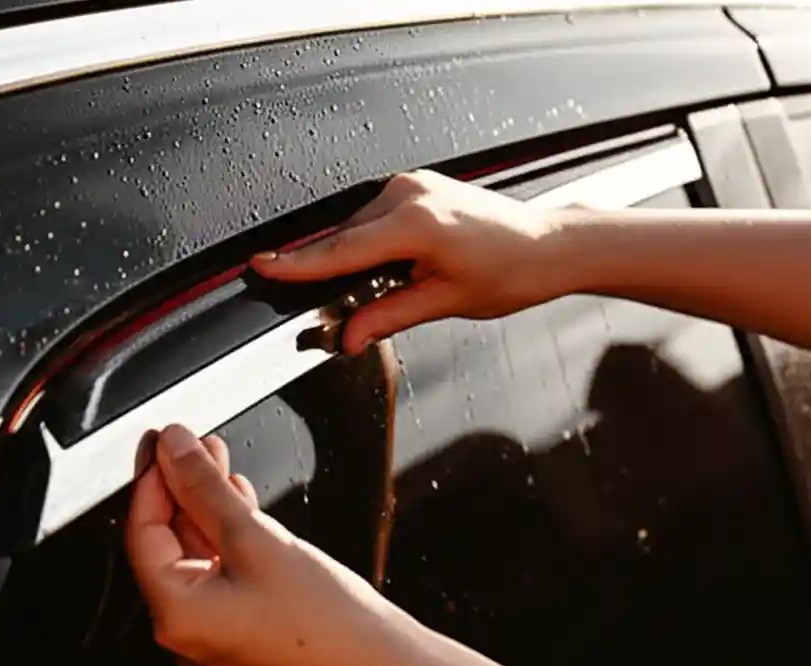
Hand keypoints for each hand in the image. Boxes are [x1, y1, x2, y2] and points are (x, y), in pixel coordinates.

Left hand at [125, 425, 417, 665]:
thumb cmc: (328, 624)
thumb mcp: (257, 538)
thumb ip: (205, 487)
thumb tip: (174, 448)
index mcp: (176, 616)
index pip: (143, 532)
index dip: (152, 478)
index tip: (162, 439)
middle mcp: (187, 631)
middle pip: (168, 542)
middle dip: (180, 485)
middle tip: (185, 440)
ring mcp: (215, 633)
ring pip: (197, 553)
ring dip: (205, 503)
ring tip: (214, 458)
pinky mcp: (244, 629)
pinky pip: (221, 572)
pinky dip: (226, 533)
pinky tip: (237, 500)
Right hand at [251, 170, 562, 353]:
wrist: (550, 245)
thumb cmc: (512, 270)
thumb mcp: (446, 301)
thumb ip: (388, 317)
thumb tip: (350, 336)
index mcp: (415, 223)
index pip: (340, 250)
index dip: (296, 263)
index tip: (261, 267)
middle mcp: (408, 194)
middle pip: (343, 239)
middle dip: (327, 273)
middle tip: (326, 314)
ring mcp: (412, 185)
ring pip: (356, 228)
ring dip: (352, 258)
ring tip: (380, 289)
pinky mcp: (417, 186)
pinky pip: (373, 217)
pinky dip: (368, 243)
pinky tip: (387, 266)